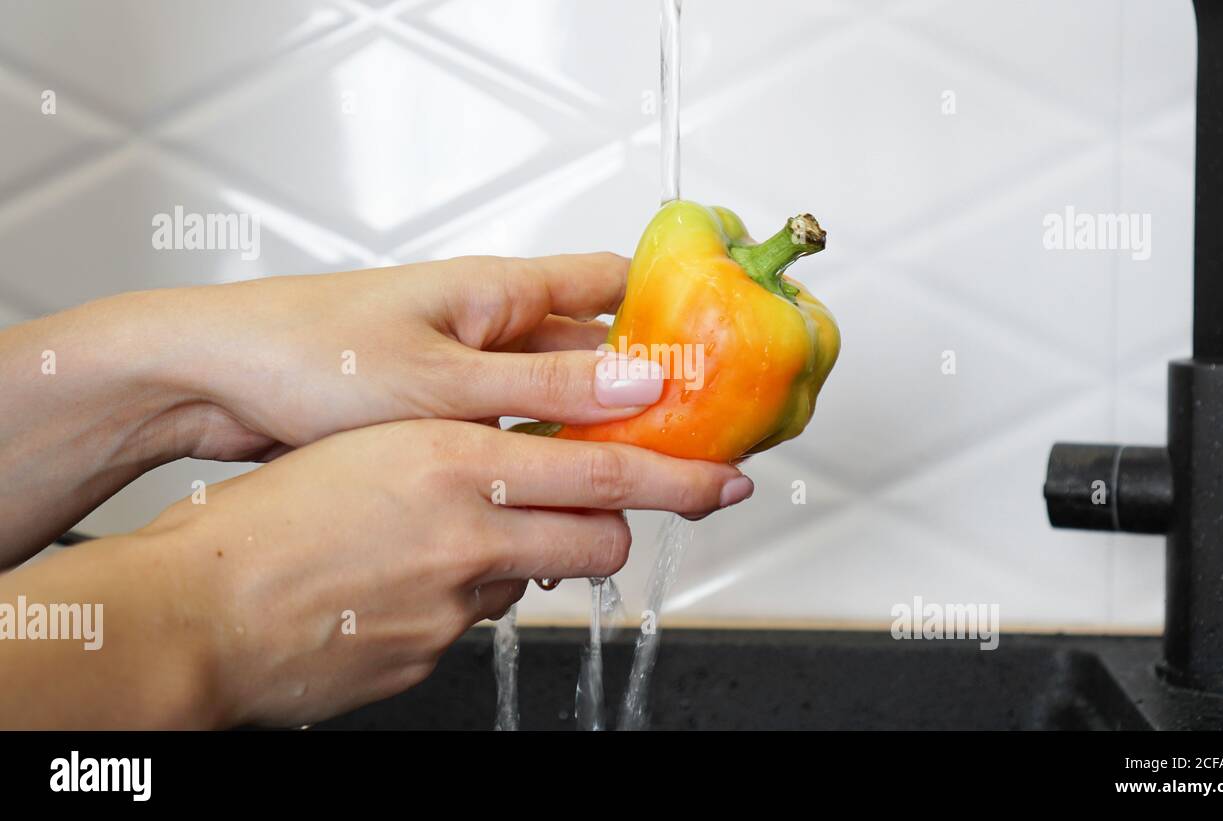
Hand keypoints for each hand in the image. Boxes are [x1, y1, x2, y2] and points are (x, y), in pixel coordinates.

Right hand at [126, 418, 747, 726]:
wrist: (198, 613)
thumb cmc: (262, 522)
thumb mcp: (367, 446)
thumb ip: (454, 447)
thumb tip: (511, 456)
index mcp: (451, 461)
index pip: (600, 467)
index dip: (676, 475)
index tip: (723, 478)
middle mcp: (467, 533)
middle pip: (597, 539)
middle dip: (607, 531)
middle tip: (588, 518)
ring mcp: (454, 604)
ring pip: (533, 581)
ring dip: (518, 563)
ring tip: (440, 547)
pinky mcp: (434, 656)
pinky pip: (475, 624)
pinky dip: (458, 604)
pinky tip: (400, 590)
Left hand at [154, 253, 660, 460]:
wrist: (210, 383)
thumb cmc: (309, 354)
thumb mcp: (446, 379)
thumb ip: (549, 384)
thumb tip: (646, 377)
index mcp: (501, 291)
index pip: (613, 283)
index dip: (674, 312)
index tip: (720, 356)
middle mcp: (491, 324)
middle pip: (595, 350)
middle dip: (644, 393)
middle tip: (693, 444)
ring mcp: (465, 369)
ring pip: (555, 400)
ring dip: (592, 437)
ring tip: (638, 485)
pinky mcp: (437, 412)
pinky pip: (511, 431)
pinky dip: (540, 461)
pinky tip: (556, 499)